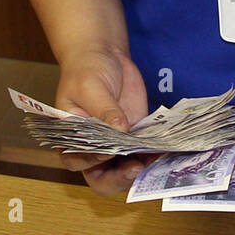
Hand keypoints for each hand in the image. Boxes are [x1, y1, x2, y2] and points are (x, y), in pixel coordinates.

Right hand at [55, 48, 149, 194]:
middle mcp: (92, 148)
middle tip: (136, 167)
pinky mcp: (134, 137)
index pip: (77, 162)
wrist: (105, 55)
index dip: (92, 163)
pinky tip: (163, 151)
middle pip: (102, 178)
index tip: (109, 152)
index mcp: (71, 138)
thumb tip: (120, 130)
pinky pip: (143, 154)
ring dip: (140, 170)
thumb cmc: (86, 69)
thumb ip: (104, 110)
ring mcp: (115, 145)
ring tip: (154, 160)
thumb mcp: (91, 86)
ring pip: (125, 171)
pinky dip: (153, 156)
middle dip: (119, 178)